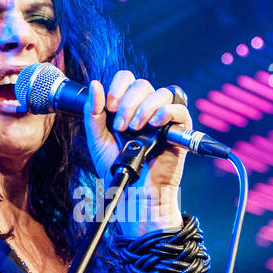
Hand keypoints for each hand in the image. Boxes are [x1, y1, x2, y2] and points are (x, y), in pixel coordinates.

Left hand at [83, 70, 190, 236]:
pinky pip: (179, 109)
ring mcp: (163, 119)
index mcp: (127, 107)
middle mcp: (146, 109)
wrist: (132, 192)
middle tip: (121, 126)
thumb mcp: (97, 139)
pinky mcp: (179, 131)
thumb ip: (93, 112)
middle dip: (128, 102)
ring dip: (144, 108)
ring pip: (161, 93)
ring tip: (135, 129)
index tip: (109, 106)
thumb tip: (95, 83)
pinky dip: (166, 112)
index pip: (127, 79)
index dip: (117, 87)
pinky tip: (153, 124)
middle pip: (142, 84)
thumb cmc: (116, 169)